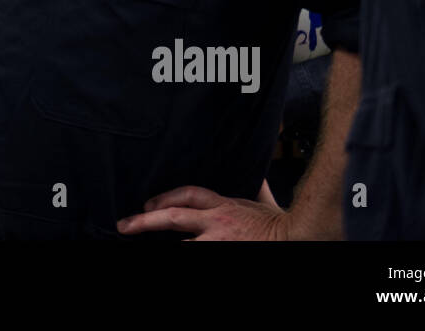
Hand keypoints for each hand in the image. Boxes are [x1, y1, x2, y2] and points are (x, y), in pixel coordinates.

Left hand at [117, 185, 290, 239]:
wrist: (299, 235)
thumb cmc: (282, 223)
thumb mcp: (263, 201)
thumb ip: (255, 187)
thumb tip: (257, 171)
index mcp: (223, 205)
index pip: (187, 194)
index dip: (165, 197)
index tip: (148, 204)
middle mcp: (216, 222)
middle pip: (173, 216)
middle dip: (145, 220)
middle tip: (124, 225)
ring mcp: (219, 241)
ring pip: (181, 243)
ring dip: (160, 243)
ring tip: (136, 243)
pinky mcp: (224, 253)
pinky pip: (195, 254)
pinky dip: (182, 252)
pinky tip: (167, 252)